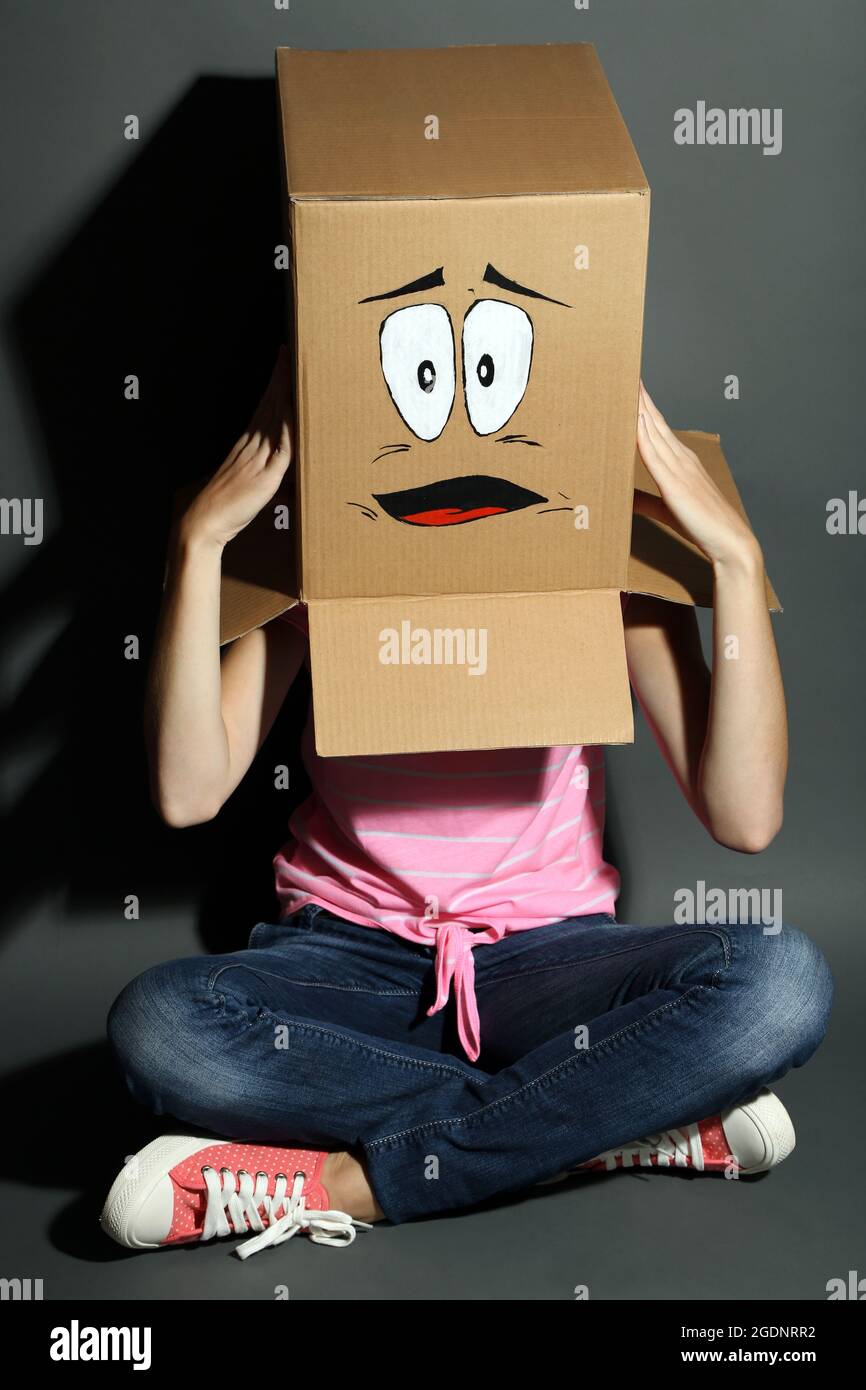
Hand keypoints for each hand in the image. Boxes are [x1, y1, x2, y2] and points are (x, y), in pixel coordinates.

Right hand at [179, 346, 292, 549]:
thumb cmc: (224, 509)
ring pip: (276, 420)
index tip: (280, 365)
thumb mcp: (252, 490)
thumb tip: (289, 483)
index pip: (263, 408)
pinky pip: (282, 448)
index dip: (273, 386)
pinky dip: (290, 429)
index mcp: (246, 446)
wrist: (204, 522)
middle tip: (289, 353)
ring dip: (286, 395)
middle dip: (280, 379)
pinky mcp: (266, 477)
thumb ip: (270, 481)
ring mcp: (258, 459)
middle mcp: (252, 446)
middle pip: (269, 405)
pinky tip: (296, 412)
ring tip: (294, 371)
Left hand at [635, 381, 760, 568]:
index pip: (657, 427)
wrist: (729, 540)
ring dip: (638, 409)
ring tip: (624, 387)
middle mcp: (681, 458)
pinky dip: (643, 436)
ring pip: (653, 432)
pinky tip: (633, 421)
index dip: (643, 407)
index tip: (629, 387)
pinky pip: (655, 456)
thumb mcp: (666, 509)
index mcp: (681, 462)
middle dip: (639, 398)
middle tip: (623, 374)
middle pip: (654, 422)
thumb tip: (623, 497)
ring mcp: (680, 469)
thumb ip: (645, 501)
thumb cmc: (702, 524)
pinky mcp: (675, 485)